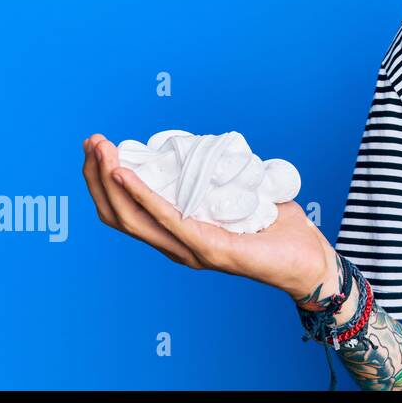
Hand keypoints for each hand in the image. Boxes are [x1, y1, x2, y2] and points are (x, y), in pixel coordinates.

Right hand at [81, 133, 334, 299]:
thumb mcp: (241, 197)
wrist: (311, 261)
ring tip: (101, 150)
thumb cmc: (280, 230)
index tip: (98, 147)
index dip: (105, 181)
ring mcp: (190, 250)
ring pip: (133, 217)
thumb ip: (222, 179)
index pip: (126, 211)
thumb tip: (213, 148)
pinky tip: (125, 174)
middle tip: (91, 141)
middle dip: (97, 175)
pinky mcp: (209, 249)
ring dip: (112, 180)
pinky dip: (142, 195)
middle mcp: (177, 245)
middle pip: (119, 214)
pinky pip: (168, 219)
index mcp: (179, 235)